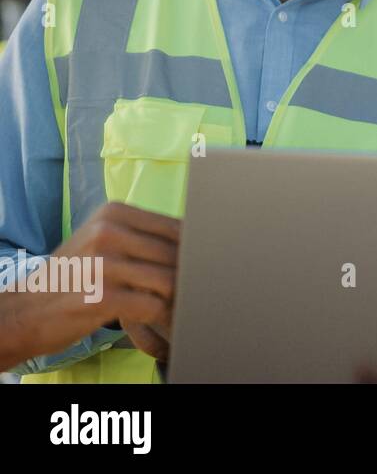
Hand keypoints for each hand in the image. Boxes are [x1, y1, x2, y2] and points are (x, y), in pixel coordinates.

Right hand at [0, 203, 178, 369]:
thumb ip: (141, 237)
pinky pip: (154, 306)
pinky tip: (156, 320)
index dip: (192, 251)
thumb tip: (196, 242)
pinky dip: (161, 317)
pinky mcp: (102, 296)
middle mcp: (108, 232)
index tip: (195, 266)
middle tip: (187, 291)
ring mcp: (104, 264)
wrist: (23, 310)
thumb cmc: (72, 276)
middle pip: (176, 254)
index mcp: (114, 213)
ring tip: (171, 306)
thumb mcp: (101, 241)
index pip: (176, 228)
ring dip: (175, 299)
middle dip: (185, 276)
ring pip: (169, 280)